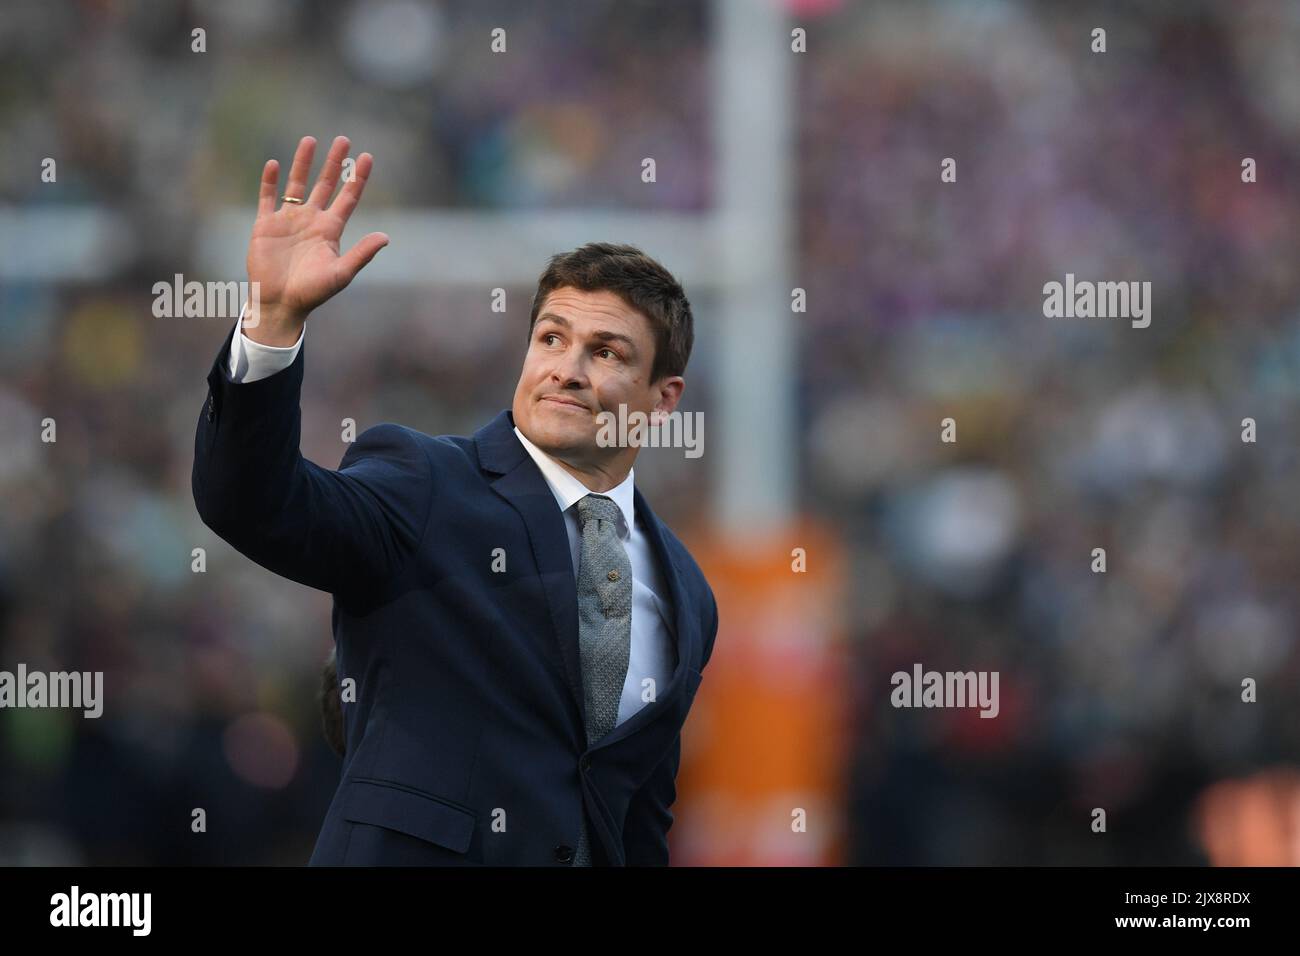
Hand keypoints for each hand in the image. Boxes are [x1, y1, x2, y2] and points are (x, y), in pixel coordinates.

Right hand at [244, 135, 388, 344]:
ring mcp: (288, 220)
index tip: (366, 157)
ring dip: (303, 163)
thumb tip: (386, 237)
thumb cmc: (313, 292)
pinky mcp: (265, 225)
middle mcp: (311, 220)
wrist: (280, 303)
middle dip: (334, 163)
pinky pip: (267, 198)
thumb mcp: (341, 273)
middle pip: (325, 184)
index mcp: (330, 230)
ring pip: (297, 184)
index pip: (348, 198)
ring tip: (310, 140)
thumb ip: (362, 254)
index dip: (357, 178)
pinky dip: (269, 181)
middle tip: (343, 139)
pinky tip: (274, 164)